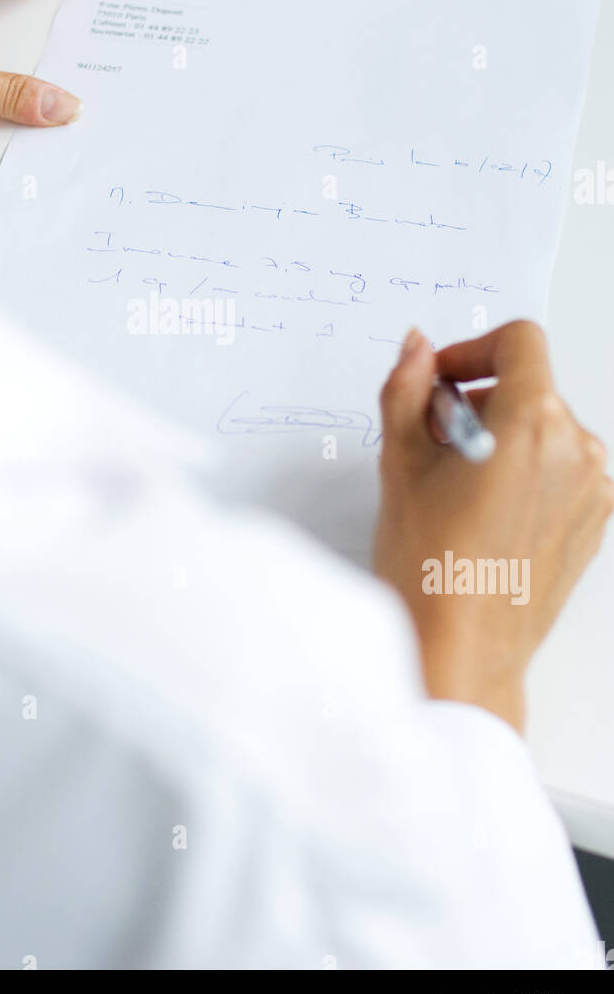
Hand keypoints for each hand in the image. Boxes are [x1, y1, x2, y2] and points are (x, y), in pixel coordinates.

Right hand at [374, 322, 612, 731]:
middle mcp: (576, 450)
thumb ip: (408, 389)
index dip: (473, 350)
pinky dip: (523, 475)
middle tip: (431, 444)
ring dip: (500, 439)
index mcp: (533, 422)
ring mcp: (591, 490)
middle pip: (529, 388)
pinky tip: (481, 516)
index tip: (442, 380)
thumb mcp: (401, 463)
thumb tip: (417, 349)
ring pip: (544, 432)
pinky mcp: (592, 524)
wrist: (460, 652)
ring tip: (454, 488)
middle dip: (478, 403)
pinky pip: (559, 473)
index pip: (519, 341)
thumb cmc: (431, 567)